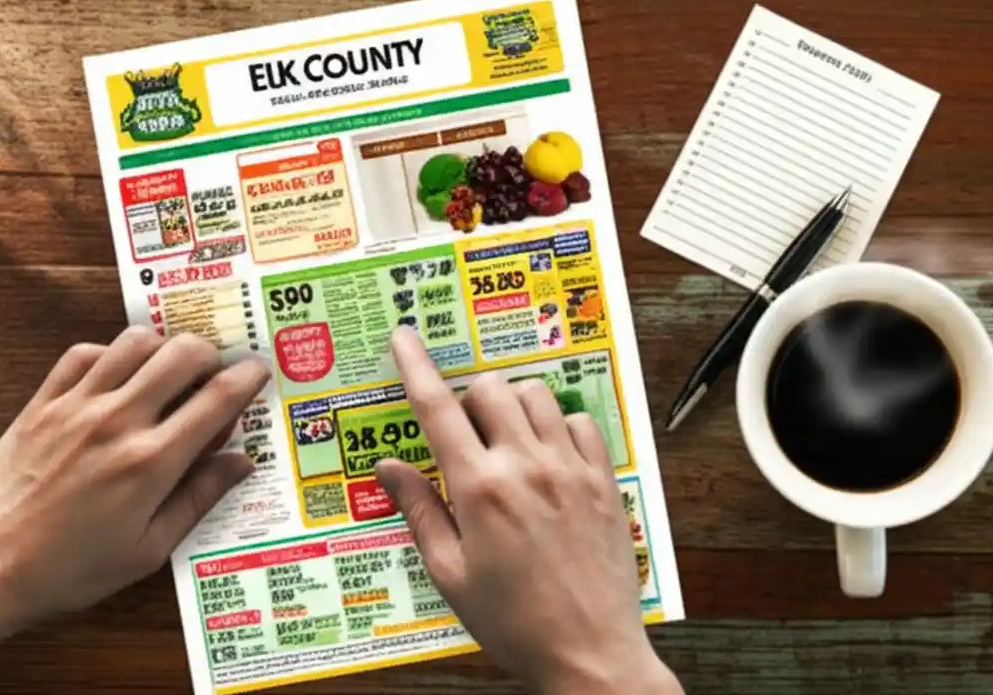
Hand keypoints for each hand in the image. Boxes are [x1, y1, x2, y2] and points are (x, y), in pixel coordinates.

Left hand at [0, 326, 270, 625]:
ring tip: (166, 374)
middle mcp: (117, 423)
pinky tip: (117, 378)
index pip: (218, 399)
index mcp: (151, 463)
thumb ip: (199, 497)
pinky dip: (110, 355)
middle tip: (213, 376)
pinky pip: (84, 353)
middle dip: (211, 355)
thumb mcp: (150, 548)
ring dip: (162, 349)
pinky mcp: (42, 403)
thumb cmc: (73, 569)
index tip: (258, 371)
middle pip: (182, 353)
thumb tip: (241, 461)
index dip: (248, 377)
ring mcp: (76, 407)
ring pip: (135, 341)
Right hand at [375, 329, 680, 694]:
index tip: (403, 338)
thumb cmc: (513, 623)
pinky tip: (548, 456)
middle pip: (489, 388)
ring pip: (537, 395)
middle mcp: (527, 466)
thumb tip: (388, 468)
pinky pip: (581, 422)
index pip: (437, 408)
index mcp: (480, 489)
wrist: (589, 655)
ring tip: (506, 442)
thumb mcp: (450, 574)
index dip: (415, 366)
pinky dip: (559, 425)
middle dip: (467, 398)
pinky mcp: (604, 481)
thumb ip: (420, 511)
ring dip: (513, 405)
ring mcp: (571, 470)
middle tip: (463, 435)